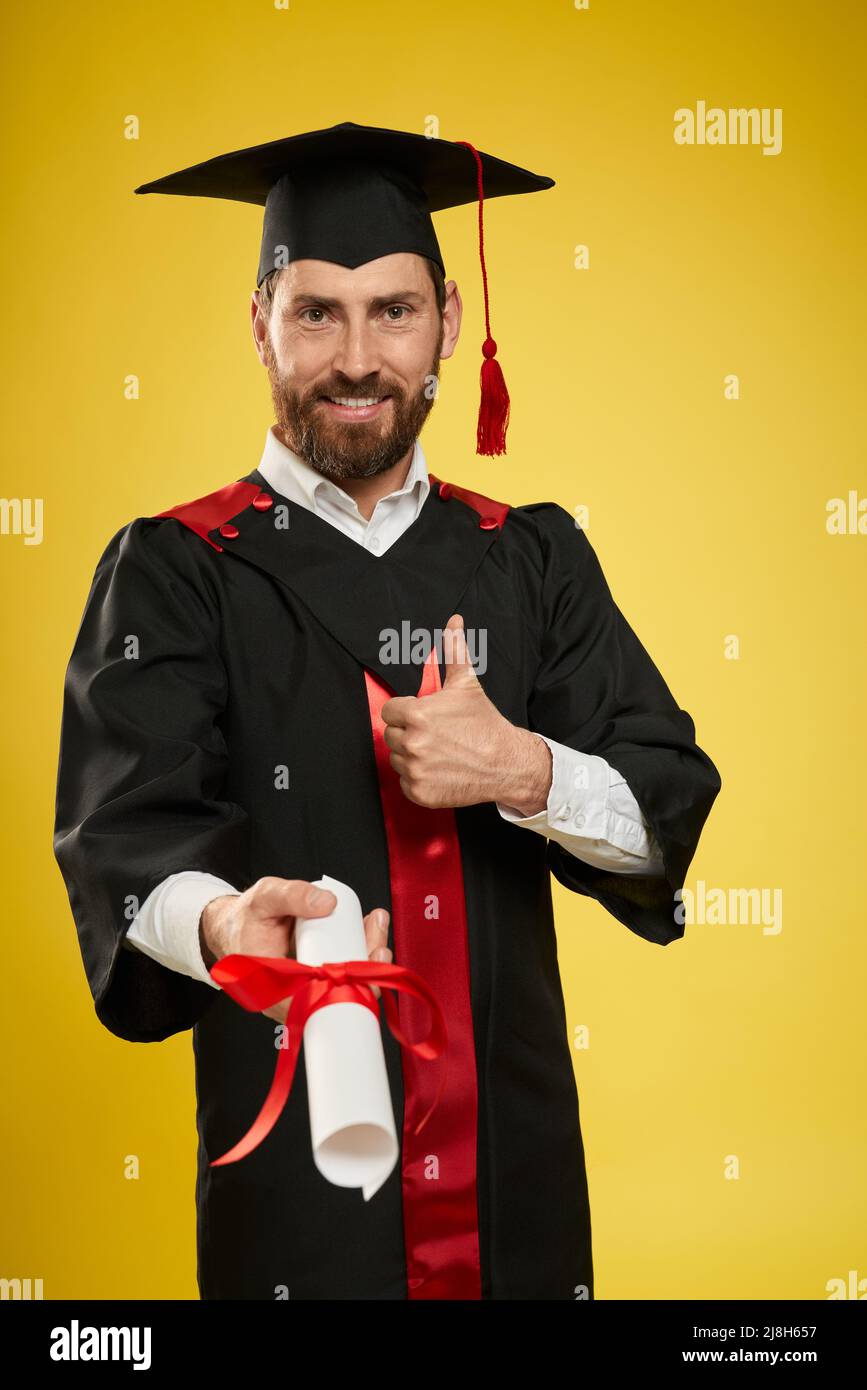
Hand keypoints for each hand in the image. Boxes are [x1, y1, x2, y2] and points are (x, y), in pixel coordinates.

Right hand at [199, 878, 391, 1023]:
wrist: (233, 925)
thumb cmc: (245, 918)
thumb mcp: (264, 898)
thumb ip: (292, 896)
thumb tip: (328, 902)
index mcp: (276, 990)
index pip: (317, 1002)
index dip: (347, 993)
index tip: (368, 972)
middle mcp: (294, 996)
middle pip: (339, 994)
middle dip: (367, 969)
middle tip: (380, 944)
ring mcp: (308, 986)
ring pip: (346, 981)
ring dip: (367, 956)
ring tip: (376, 924)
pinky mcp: (317, 974)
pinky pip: (343, 968)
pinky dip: (359, 948)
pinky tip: (370, 927)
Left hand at [380, 613, 552, 812]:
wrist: (506, 762)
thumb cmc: (484, 723)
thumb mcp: (466, 684)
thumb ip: (453, 651)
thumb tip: (453, 622)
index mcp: (416, 715)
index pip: (389, 711)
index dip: (406, 712)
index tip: (425, 717)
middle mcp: (412, 743)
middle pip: (391, 735)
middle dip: (409, 733)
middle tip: (436, 735)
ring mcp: (415, 770)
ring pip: (397, 759)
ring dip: (412, 756)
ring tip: (439, 752)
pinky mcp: (419, 792)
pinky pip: (405, 783)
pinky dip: (419, 779)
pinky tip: (440, 770)